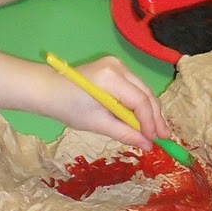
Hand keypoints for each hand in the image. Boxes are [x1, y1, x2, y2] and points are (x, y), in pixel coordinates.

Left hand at [50, 54, 168, 152]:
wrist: (47, 89)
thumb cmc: (67, 107)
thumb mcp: (97, 123)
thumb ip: (125, 133)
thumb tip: (148, 145)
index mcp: (111, 78)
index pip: (140, 101)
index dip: (150, 123)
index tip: (154, 141)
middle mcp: (118, 66)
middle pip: (145, 94)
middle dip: (155, 117)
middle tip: (164, 138)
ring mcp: (117, 65)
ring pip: (142, 91)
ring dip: (149, 112)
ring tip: (156, 132)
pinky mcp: (115, 69)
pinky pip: (134, 89)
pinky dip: (139, 105)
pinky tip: (142, 120)